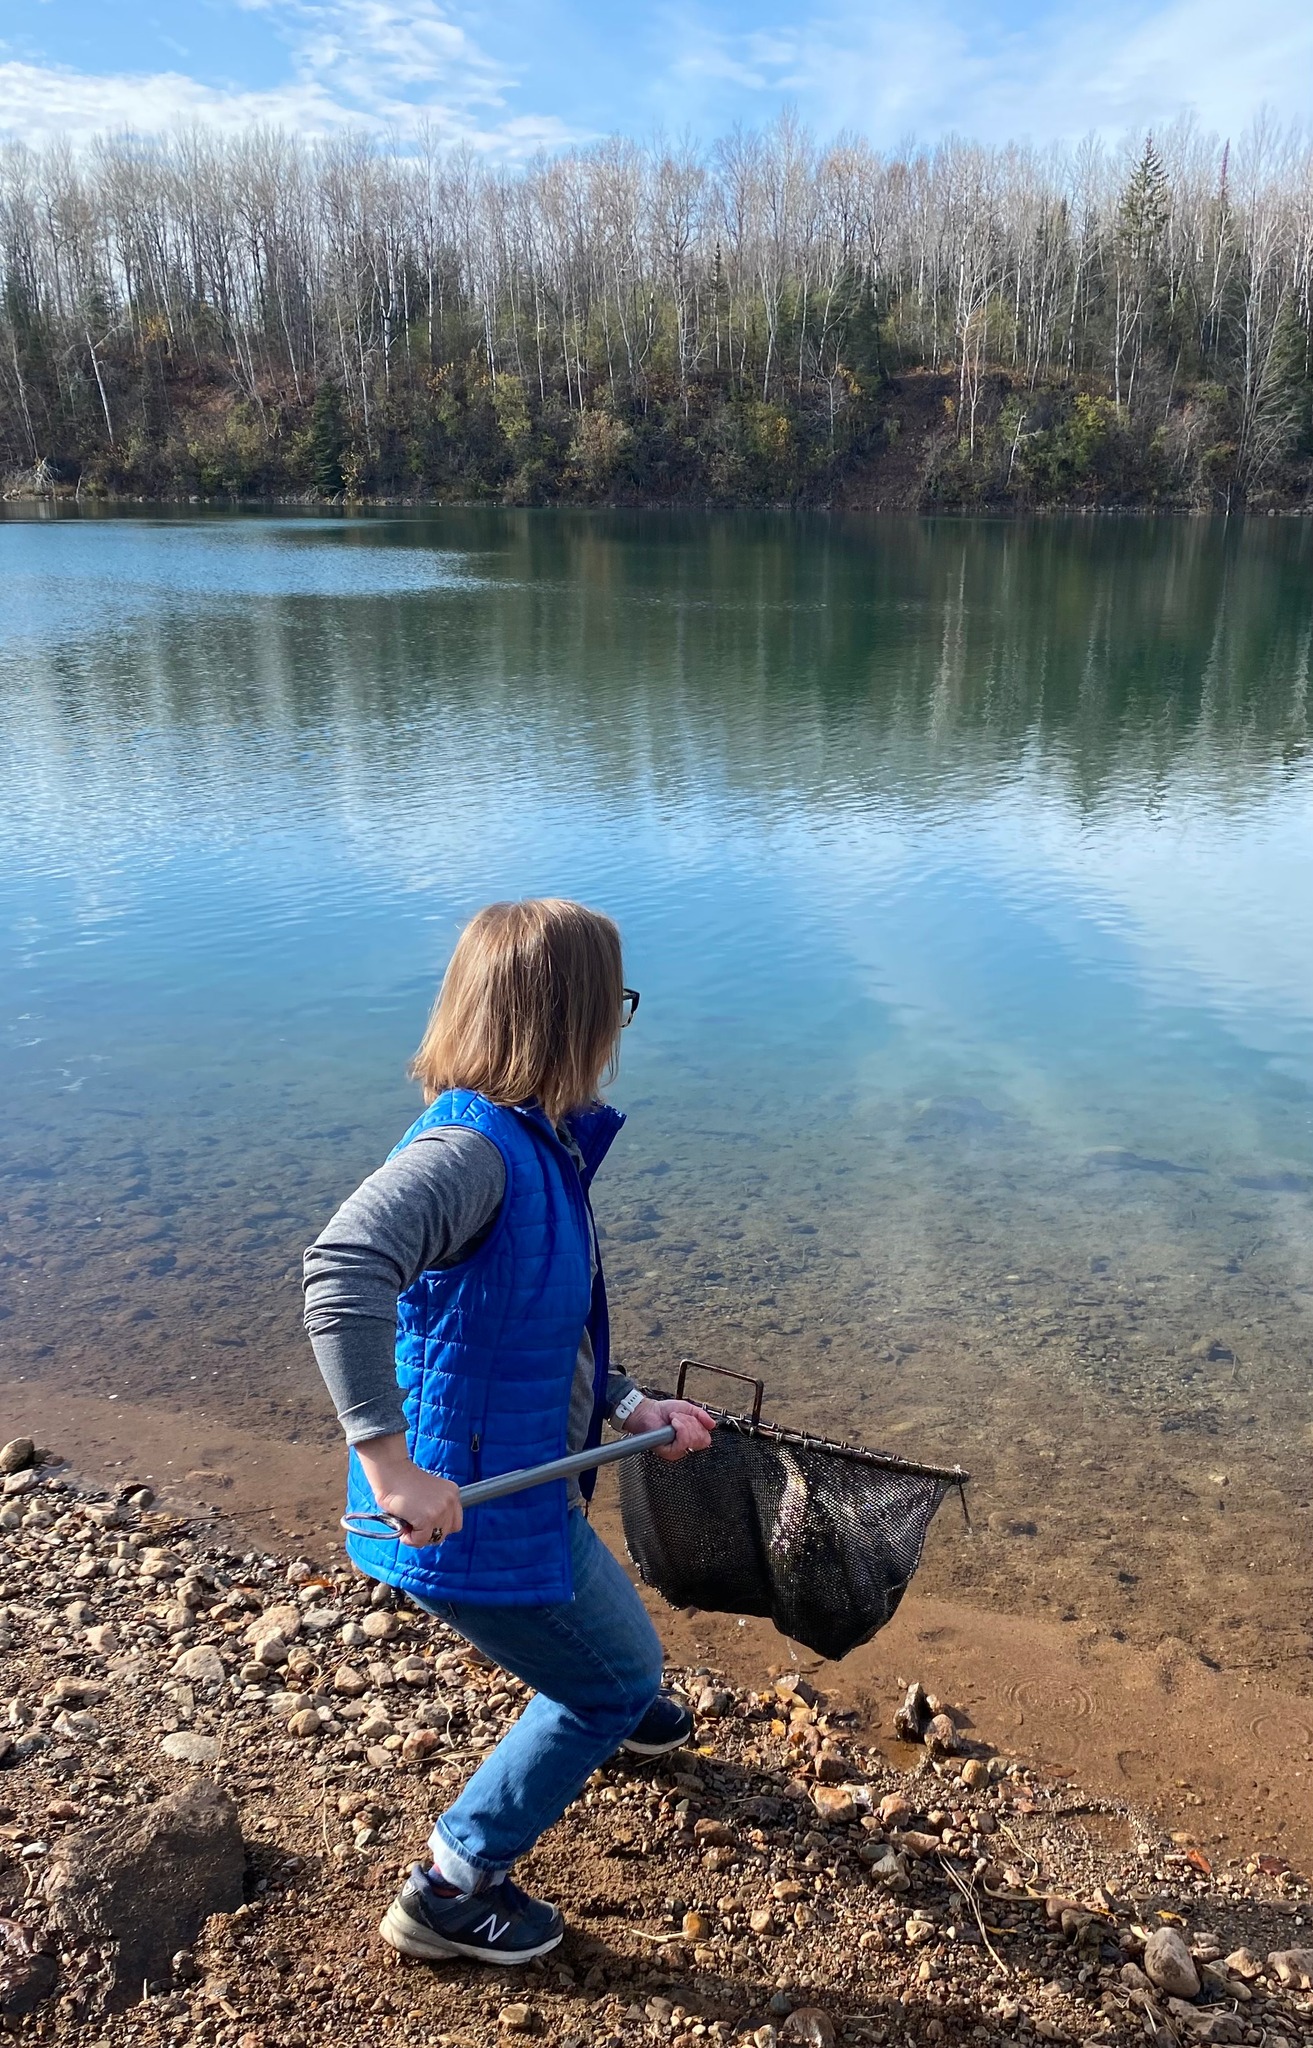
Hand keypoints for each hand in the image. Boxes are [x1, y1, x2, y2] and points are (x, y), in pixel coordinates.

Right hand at [354, 1433, 462, 1548]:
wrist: (391, 1471)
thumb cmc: (402, 1481)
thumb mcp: (429, 1493)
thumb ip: (436, 1507)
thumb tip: (432, 1531)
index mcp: (452, 1492)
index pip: (455, 1522)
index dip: (439, 1527)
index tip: (426, 1525)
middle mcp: (450, 1501)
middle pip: (446, 1532)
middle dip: (429, 1534)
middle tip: (414, 1527)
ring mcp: (440, 1510)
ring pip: (434, 1538)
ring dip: (419, 1537)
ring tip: (407, 1525)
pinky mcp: (427, 1518)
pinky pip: (420, 1540)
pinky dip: (409, 1539)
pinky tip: (402, 1527)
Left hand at [622, 1396, 714, 1461]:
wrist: (648, 1411)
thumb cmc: (664, 1411)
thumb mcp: (688, 1409)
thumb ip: (702, 1416)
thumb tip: (713, 1424)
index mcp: (691, 1437)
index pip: (706, 1439)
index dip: (701, 1426)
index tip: (692, 1417)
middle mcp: (685, 1446)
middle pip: (702, 1440)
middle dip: (692, 1423)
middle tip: (680, 1417)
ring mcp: (677, 1451)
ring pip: (693, 1439)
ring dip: (684, 1424)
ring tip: (674, 1419)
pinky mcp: (669, 1453)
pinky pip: (683, 1441)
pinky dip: (679, 1428)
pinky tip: (672, 1424)